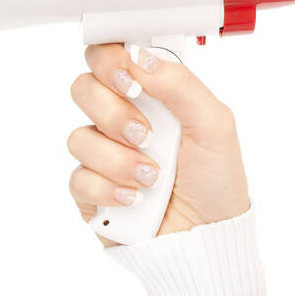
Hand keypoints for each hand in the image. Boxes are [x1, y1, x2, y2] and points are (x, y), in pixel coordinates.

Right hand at [67, 43, 250, 246]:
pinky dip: (109, 189)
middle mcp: (123, 117)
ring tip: (152, 177)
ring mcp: (104, 154)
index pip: (112, 55)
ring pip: (79, 137)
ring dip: (119, 159)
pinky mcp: (91, 191)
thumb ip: (180, 85)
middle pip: (84, 88)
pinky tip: (135, 199)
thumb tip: (140, 56)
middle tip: (145, 134)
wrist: (207, 239)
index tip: (130, 79)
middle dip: (113, 112)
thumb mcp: (215, 125)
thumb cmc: (217, 180)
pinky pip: (78, 178)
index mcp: (153, 93)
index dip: (110, 59)